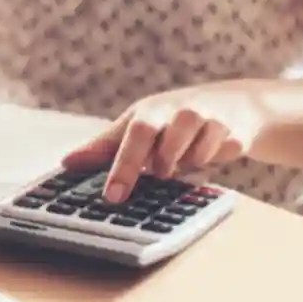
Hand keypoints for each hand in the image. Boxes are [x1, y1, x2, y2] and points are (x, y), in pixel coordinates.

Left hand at [61, 82, 264, 202]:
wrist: (233, 104)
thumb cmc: (172, 120)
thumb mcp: (138, 127)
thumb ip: (105, 147)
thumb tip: (66, 162)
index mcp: (150, 112)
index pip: (132, 137)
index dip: (122, 168)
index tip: (112, 197)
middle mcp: (178, 111)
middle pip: (166, 145)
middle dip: (161, 166)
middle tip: (161, 175)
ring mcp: (210, 119)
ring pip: (195, 157)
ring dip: (188, 165)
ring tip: (185, 159)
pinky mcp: (236, 131)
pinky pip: (221, 159)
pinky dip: (215, 161)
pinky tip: (213, 150)